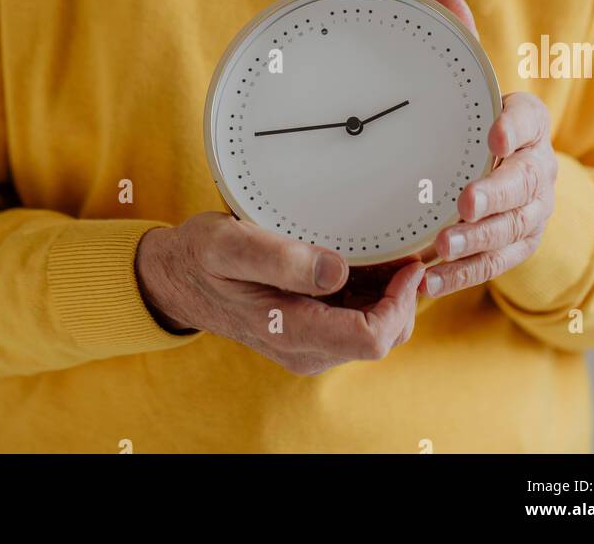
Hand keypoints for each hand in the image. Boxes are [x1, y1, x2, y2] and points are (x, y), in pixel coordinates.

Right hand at [134, 211, 425, 375]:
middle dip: (405, 298)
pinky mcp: (310, 326)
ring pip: (375, 328)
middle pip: (383, 336)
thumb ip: (282, 260)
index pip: (372, 337)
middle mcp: (308, 347)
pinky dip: (375, 292)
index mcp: (294, 333)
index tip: (407, 263)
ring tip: (400, 251)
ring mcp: (310, 340)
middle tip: (414, 250)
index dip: (399, 302)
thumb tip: (337, 271)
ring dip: (393, 294)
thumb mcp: (232, 247)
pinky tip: (375, 260)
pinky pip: (357, 317)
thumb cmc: (202, 257)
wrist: (178, 275)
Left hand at [415, 0, 558, 299]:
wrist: (504, 169)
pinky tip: (431, 281)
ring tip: (441, 247)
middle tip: (463, 203)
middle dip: (495, 195)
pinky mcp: (518, 246)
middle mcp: (539, 170)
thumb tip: (446, 0)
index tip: (493, 134)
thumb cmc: (480, 120)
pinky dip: (463, 275)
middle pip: (523, 183)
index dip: (514, 126)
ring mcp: (531, 213)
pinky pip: (495, 266)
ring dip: (477, 241)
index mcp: (528, 124)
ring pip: (511, 230)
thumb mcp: (473, 85)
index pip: (530, 120)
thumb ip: (463, 46)